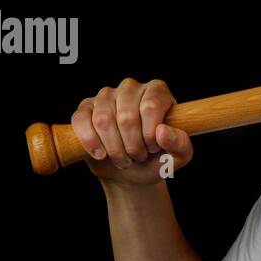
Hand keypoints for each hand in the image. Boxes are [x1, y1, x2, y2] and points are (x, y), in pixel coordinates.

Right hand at [69, 78, 193, 186]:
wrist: (132, 172)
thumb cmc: (157, 159)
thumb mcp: (178, 156)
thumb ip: (179, 144)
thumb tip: (162, 132)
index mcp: (157, 91)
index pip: (150, 106)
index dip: (150, 134)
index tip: (153, 148)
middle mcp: (131, 88)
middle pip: (126, 116)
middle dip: (132, 146)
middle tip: (138, 156)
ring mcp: (106, 96)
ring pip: (103, 120)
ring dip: (113, 148)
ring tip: (123, 158)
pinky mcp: (85, 108)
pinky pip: (81, 120)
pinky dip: (91, 142)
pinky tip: (100, 154)